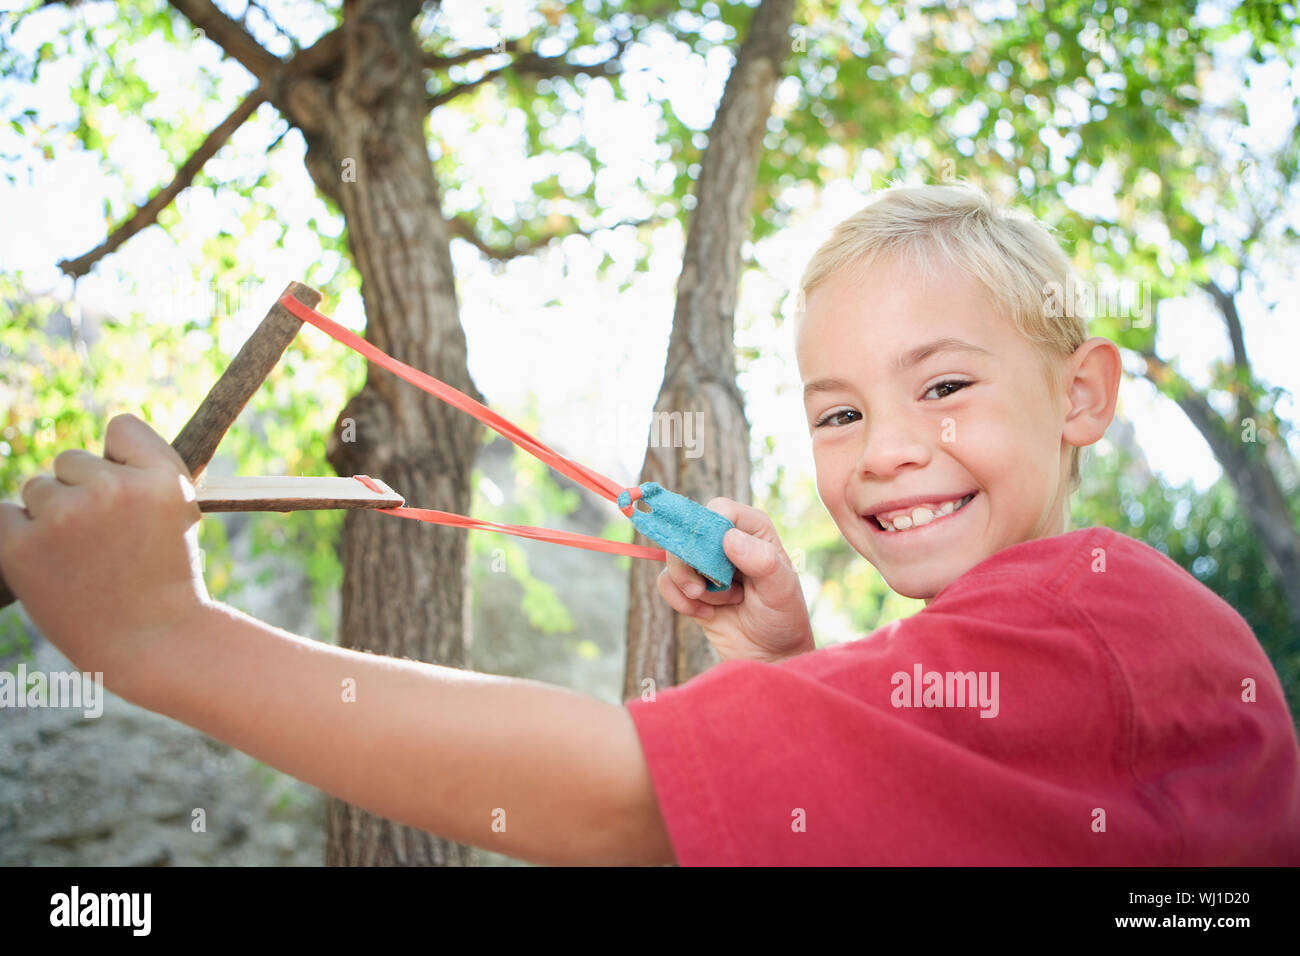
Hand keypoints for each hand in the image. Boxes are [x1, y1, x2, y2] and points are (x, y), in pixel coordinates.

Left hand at [0, 414, 209, 699]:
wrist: (153, 642)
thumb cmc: (166, 575)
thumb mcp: (179, 512)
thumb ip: (145, 469)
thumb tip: (96, 447)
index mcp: (162, 477)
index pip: (121, 428)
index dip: (120, 460)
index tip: (127, 495)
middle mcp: (114, 488)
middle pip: (71, 460)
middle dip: (82, 493)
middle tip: (108, 542)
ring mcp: (66, 516)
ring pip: (37, 489)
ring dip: (51, 516)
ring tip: (83, 559)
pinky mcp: (22, 546)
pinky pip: (3, 514)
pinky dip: (19, 535)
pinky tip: (47, 561)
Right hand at [656, 497, 813, 662]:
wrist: (769, 654)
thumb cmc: (783, 617)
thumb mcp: (781, 589)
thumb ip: (761, 561)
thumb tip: (729, 538)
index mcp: (753, 530)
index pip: (720, 509)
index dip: (711, 530)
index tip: (717, 559)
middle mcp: (726, 541)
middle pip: (689, 531)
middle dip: (695, 564)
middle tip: (708, 588)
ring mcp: (705, 563)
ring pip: (673, 557)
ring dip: (692, 586)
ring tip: (718, 604)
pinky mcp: (689, 584)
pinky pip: (665, 582)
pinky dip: (680, 601)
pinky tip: (706, 615)